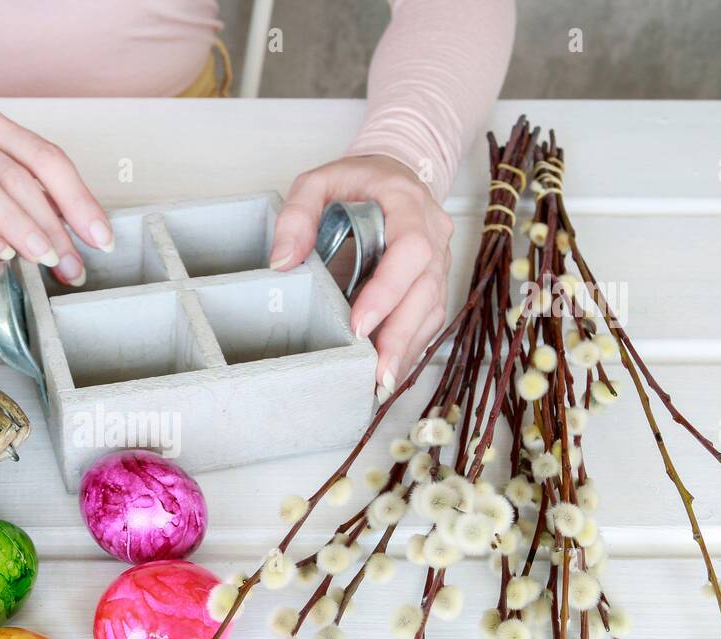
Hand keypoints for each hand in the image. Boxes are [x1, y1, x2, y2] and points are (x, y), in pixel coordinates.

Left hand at [270, 155, 453, 390]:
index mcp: (409, 204)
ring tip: (382, 382)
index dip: (388, 289)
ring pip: (433, 308)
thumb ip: (297, 215)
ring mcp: (439, 260)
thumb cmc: (355, 180)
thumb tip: (282, 262)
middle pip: (426, 289)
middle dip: (400, 333)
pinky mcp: (434, 281)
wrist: (390, 174)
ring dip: (408, 347)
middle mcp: (434, 233)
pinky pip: (430, 317)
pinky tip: (390, 371)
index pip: (411, 249)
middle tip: (376, 371)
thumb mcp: (317, 182)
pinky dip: (411, 346)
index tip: (360, 324)